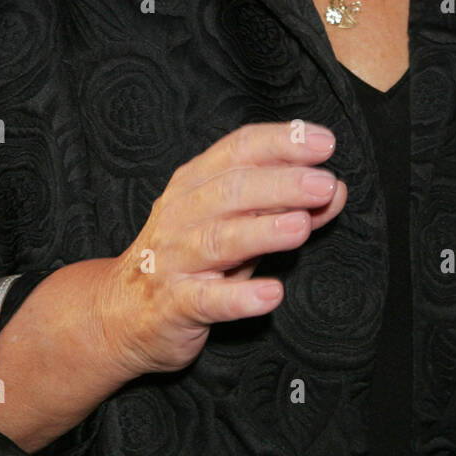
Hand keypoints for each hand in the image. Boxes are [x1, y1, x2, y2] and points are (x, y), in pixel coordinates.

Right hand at [95, 121, 344, 378]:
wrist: (119, 313)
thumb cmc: (190, 258)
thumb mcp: (236, 224)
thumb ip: (285, 206)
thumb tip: (335, 190)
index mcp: (196, 181)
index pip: (239, 149)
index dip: (281, 143)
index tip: (324, 142)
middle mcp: (182, 212)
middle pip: (232, 190)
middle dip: (281, 184)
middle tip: (323, 184)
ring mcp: (174, 258)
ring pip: (219, 239)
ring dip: (262, 231)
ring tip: (301, 227)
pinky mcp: (173, 304)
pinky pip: (206, 299)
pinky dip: (239, 297)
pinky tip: (270, 294)